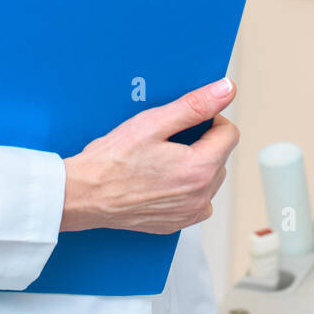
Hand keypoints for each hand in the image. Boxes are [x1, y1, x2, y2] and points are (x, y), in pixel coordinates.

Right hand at [60, 78, 238, 232]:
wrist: (84, 195)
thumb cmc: (112, 160)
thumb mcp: (153, 123)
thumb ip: (195, 105)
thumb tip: (226, 90)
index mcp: (200, 169)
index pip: (230, 134)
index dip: (211, 119)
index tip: (189, 119)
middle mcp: (201, 197)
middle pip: (220, 156)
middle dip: (201, 142)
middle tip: (167, 138)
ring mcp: (189, 213)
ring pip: (210, 178)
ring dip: (196, 165)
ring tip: (161, 158)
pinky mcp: (177, 224)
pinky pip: (196, 199)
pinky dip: (185, 187)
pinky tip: (160, 178)